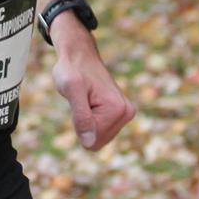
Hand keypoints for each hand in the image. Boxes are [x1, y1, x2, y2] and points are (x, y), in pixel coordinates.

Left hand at [50, 28, 135, 150]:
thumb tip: (89, 143)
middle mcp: (127, 112)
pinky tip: (90, 103)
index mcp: (118, 109)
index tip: (79, 102)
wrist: (79, 55)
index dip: (79, 125)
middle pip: (98, 142)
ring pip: (99, 138)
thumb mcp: (71, 89)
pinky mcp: (120, 113)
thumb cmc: (72, 69)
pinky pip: (101, 131)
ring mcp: (125, 113)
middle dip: (84, 125)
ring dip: (87, 121)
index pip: (92, 141)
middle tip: (81, 101)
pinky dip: (91, 120)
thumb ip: (81, 117)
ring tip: (86, 101)